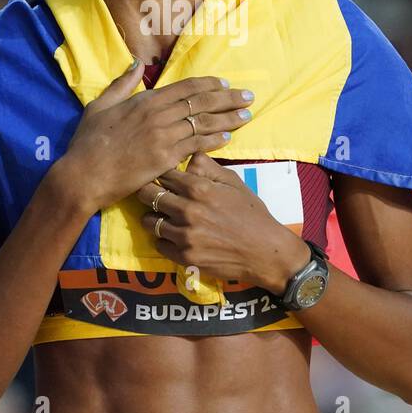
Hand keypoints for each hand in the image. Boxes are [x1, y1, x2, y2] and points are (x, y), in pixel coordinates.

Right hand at [60, 63, 255, 212]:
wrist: (85, 175)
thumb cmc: (88, 142)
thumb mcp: (100, 105)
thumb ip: (121, 84)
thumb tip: (136, 63)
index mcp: (145, 100)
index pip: (186, 87)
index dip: (209, 84)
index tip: (226, 84)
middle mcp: (158, 114)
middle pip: (201, 102)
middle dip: (228, 98)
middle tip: (248, 97)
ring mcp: (163, 136)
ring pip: (203, 123)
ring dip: (228, 119)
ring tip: (246, 116)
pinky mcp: (166, 158)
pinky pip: (196, 146)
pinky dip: (214, 140)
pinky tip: (228, 138)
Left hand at [133, 152, 310, 294]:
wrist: (265, 250)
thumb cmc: (251, 213)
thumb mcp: (234, 182)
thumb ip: (208, 168)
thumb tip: (189, 155)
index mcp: (199, 188)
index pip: (163, 173)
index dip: (159, 173)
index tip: (158, 175)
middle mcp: (188, 211)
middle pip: (148, 195)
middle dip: (146, 192)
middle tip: (150, 193)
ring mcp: (185, 236)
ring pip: (149, 222)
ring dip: (152, 217)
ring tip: (161, 216)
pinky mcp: (185, 257)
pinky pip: (159, 245)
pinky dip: (163, 240)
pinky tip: (172, 236)